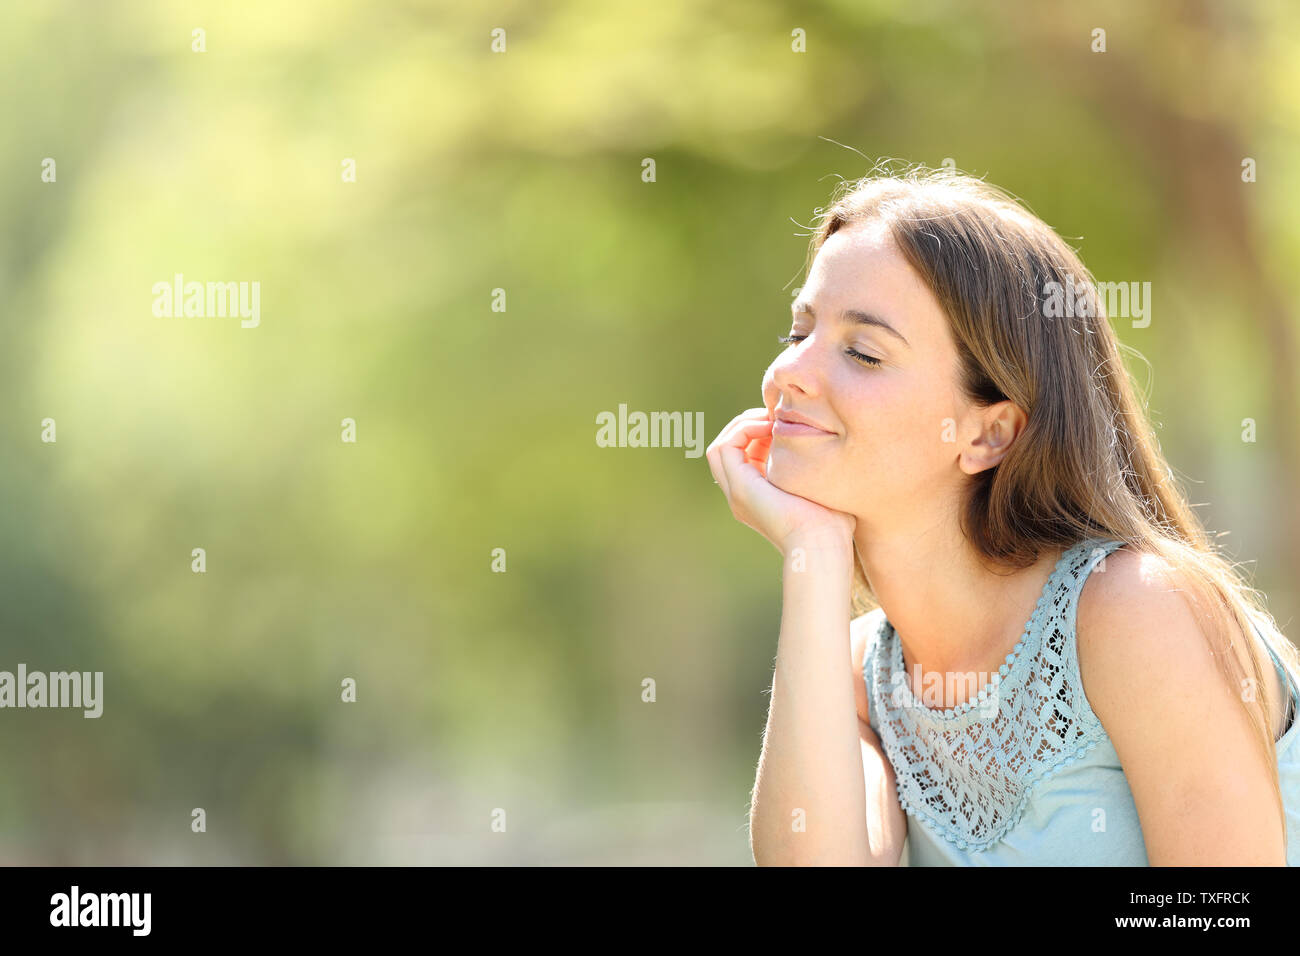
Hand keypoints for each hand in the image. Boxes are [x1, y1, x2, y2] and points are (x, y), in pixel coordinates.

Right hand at [706, 407, 856, 555]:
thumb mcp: (822, 490)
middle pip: (729, 450)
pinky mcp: (740, 487)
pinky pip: (725, 447)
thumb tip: (830, 449)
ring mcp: (737, 492)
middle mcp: (742, 496)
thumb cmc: (834, 523)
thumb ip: (816, 471)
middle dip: (748, 425)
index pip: (746, 456)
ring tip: (770, 419)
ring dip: (743, 425)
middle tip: (775, 416)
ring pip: (721, 447)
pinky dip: (743, 430)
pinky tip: (769, 427)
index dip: (759, 433)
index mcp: (759, 498)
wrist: (823, 544)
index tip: (786, 424)